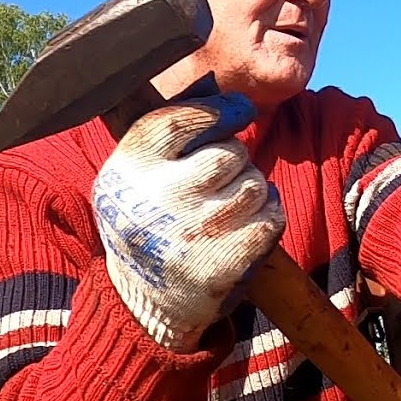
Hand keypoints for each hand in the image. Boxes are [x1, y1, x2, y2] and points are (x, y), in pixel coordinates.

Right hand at [92, 92, 285, 351]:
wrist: (145, 303)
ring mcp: (192, 233)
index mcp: (129, 168)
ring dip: (253, 191)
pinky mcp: (223, 263)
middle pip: (230, 154)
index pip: (181, 120)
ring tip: (229, 208)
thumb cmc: (151, 221)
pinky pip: (271, 217)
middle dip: (237, 161)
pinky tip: (248, 226)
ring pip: (255, 185)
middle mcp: (157, 199)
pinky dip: (268, 217)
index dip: (220, 110)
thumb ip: (171, 137)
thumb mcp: (136, 175)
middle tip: (222, 180)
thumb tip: (227, 97)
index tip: (241, 109)